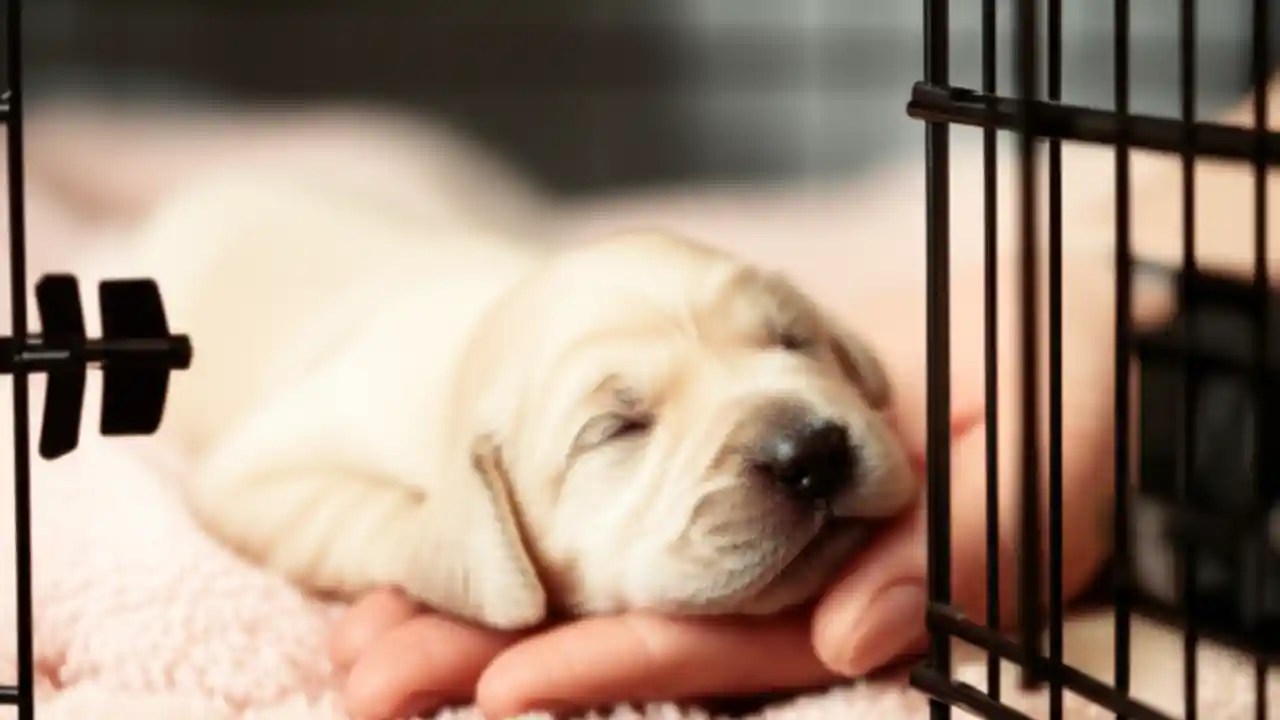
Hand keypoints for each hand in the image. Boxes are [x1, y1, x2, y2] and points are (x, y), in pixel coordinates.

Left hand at [331, 252, 1170, 719]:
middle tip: (378, 679)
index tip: (505, 687)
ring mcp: (751, 532)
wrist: (1048, 315)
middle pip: (640, 634)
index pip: (731, 646)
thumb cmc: (1060, 385)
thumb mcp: (1043, 459)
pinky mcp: (723, 475)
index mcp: (859, 592)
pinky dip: (531, 535)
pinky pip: (622, 511)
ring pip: (613, 583)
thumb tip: (846, 630)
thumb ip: (961, 545)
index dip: (625, 666)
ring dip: (490, 614)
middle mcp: (789, 578)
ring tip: (366, 643)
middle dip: (509, 662)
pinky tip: (438, 561)